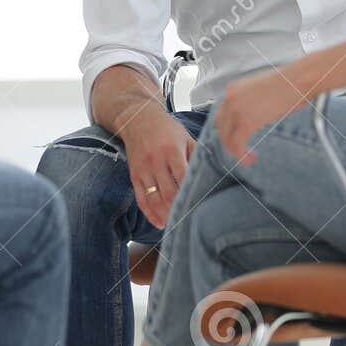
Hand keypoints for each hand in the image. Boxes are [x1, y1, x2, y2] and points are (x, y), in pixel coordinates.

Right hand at [118, 109, 196, 227]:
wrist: (138, 119)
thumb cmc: (166, 129)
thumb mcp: (185, 137)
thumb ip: (197, 155)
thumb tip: (210, 173)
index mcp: (172, 150)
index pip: (183, 177)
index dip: (191, 193)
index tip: (201, 206)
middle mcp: (156, 161)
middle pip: (169, 192)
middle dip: (179, 209)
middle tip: (191, 221)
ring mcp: (143, 169)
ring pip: (154, 198)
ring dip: (165, 215)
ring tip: (176, 226)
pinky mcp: (134, 175)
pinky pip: (141, 198)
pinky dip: (150, 213)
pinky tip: (159, 222)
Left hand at [216, 67, 309, 166]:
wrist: (297, 79)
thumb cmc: (289, 84)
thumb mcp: (262, 91)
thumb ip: (252, 103)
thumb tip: (256, 117)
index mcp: (232, 89)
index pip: (221, 115)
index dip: (228, 131)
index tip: (239, 140)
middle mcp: (229, 98)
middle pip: (221, 129)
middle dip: (231, 143)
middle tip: (244, 152)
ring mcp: (235, 110)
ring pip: (226, 140)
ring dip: (236, 152)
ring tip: (250, 159)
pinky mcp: (246, 122)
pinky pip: (237, 145)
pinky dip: (242, 156)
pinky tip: (252, 159)